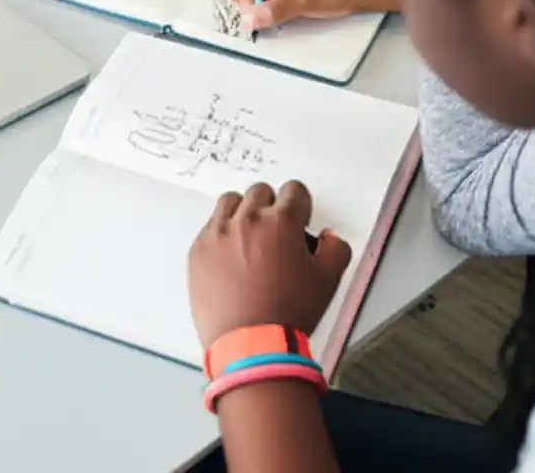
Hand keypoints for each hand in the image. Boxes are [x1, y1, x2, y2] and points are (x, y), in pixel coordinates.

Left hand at [189, 181, 351, 348]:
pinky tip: (230, 255)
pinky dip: (221, 234)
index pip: (294, 190)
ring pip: (230, 202)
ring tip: (249, 236)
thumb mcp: (328, 281)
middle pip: (260, 191)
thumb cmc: (287, 313)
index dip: (300, 206)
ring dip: (242, 212)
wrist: (250, 343)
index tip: (298, 219)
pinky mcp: (198, 250)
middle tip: (275, 231)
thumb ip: (335, 249)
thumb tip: (329, 239)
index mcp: (281, 223)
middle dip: (271, 206)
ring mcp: (218, 234)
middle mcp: (247, 220)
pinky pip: (209, 227)